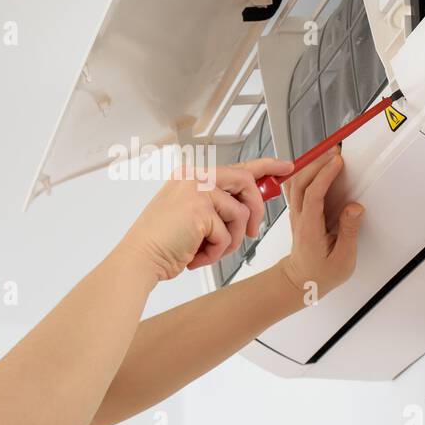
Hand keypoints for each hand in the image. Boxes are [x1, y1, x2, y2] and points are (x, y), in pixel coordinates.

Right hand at [114, 157, 293, 281]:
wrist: (139, 259)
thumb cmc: (162, 243)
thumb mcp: (192, 215)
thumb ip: (217, 205)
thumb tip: (251, 206)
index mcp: (190, 176)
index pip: (236, 165)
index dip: (264, 166)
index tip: (284, 166)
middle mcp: (193, 178)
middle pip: (245, 182)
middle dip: (256, 210)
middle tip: (253, 232)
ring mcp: (196, 192)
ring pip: (239, 214)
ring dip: (229, 241)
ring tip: (208, 250)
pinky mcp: (200, 212)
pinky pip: (227, 235)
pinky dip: (216, 252)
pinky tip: (196, 255)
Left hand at [276, 145, 364, 301]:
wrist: (300, 281)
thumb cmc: (320, 273)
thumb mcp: (342, 259)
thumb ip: (349, 232)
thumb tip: (355, 208)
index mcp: (309, 229)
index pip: (313, 195)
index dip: (324, 176)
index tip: (337, 162)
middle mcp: (299, 218)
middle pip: (301, 183)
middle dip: (317, 163)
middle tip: (334, 151)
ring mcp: (297, 214)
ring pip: (296, 183)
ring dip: (310, 166)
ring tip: (327, 155)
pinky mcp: (299, 212)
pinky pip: (297, 188)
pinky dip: (305, 173)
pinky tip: (316, 167)